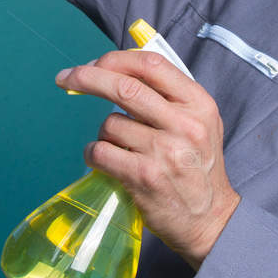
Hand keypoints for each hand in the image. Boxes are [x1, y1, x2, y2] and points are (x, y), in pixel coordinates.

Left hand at [57, 48, 239, 268]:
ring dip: (103, 133)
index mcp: (198, 103)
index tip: (95, 63)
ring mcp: (165, 151)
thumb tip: (116, 68)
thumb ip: (168, 95)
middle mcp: (185, 124)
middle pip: (124, 86)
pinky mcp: (144, 177)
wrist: (210, 219)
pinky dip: (94, 154)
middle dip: (87, 77)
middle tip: (66, 78)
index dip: (117, 59)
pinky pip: (101, 152)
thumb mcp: (200, 122)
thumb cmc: (197, 167)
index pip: (152, 64)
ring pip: (109, 124)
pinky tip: (105, 161)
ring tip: (119, 148)